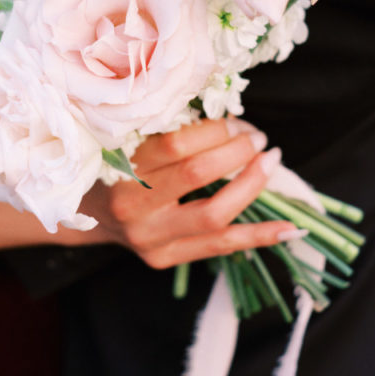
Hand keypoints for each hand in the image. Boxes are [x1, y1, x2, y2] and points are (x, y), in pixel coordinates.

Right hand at [81, 118, 297, 268]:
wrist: (85, 213)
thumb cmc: (109, 164)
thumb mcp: (124, 140)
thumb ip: (166, 130)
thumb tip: (229, 117)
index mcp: (120, 168)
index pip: (176, 146)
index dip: (215, 130)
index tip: (236, 122)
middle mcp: (133, 206)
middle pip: (197, 175)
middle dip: (237, 152)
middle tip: (257, 138)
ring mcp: (149, 238)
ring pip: (213, 215)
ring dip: (251, 186)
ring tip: (271, 163)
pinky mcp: (164, 259)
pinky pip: (220, 248)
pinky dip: (258, 236)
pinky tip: (289, 228)